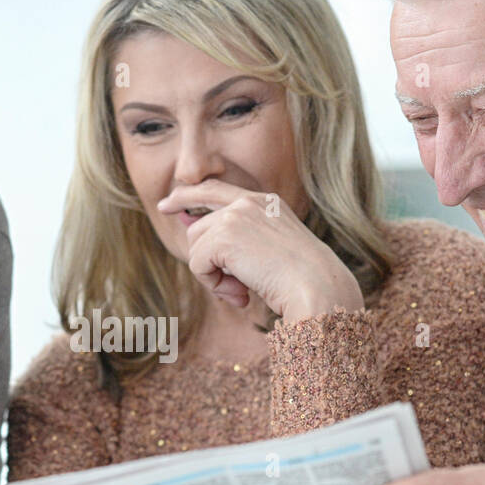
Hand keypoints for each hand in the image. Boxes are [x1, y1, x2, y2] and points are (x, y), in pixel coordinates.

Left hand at [155, 180, 362, 322]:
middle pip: (198, 227)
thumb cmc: (301, 279)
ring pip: (196, 248)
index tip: (167, 205)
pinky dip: (213, 285)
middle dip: (204, 259)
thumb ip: (239, 240)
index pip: (215, 190)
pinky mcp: (223, 236)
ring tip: (243, 291)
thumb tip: (195, 238)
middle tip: (227, 287)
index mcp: (265, 202)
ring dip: (214, 276)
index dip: (187, 196)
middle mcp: (249, 202)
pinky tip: (240, 294)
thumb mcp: (271, 250)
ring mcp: (235, 216)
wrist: (317, 286)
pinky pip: (197, 264)